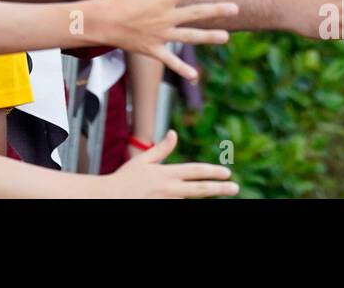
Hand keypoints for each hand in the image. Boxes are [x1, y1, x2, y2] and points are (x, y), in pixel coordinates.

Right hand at [87, 0, 235, 79]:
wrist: (99, 22)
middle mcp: (165, 17)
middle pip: (197, 13)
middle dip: (217, 11)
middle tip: (236, 8)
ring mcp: (160, 35)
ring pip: (189, 36)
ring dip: (208, 37)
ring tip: (226, 37)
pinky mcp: (152, 49)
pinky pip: (170, 61)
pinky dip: (181, 69)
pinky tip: (195, 76)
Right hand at [104, 131, 237, 198]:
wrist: (108, 198)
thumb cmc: (125, 179)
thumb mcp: (142, 161)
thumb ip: (161, 149)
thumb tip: (173, 133)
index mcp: (166, 173)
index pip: (195, 171)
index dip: (212, 171)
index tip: (227, 172)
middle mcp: (169, 189)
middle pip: (200, 189)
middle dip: (220, 188)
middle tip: (235, 187)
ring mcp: (166, 202)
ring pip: (191, 200)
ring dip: (205, 197)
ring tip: (221, 193)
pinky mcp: (162, 209)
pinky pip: (180, 208)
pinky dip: (187, 204)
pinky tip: (195, 202)